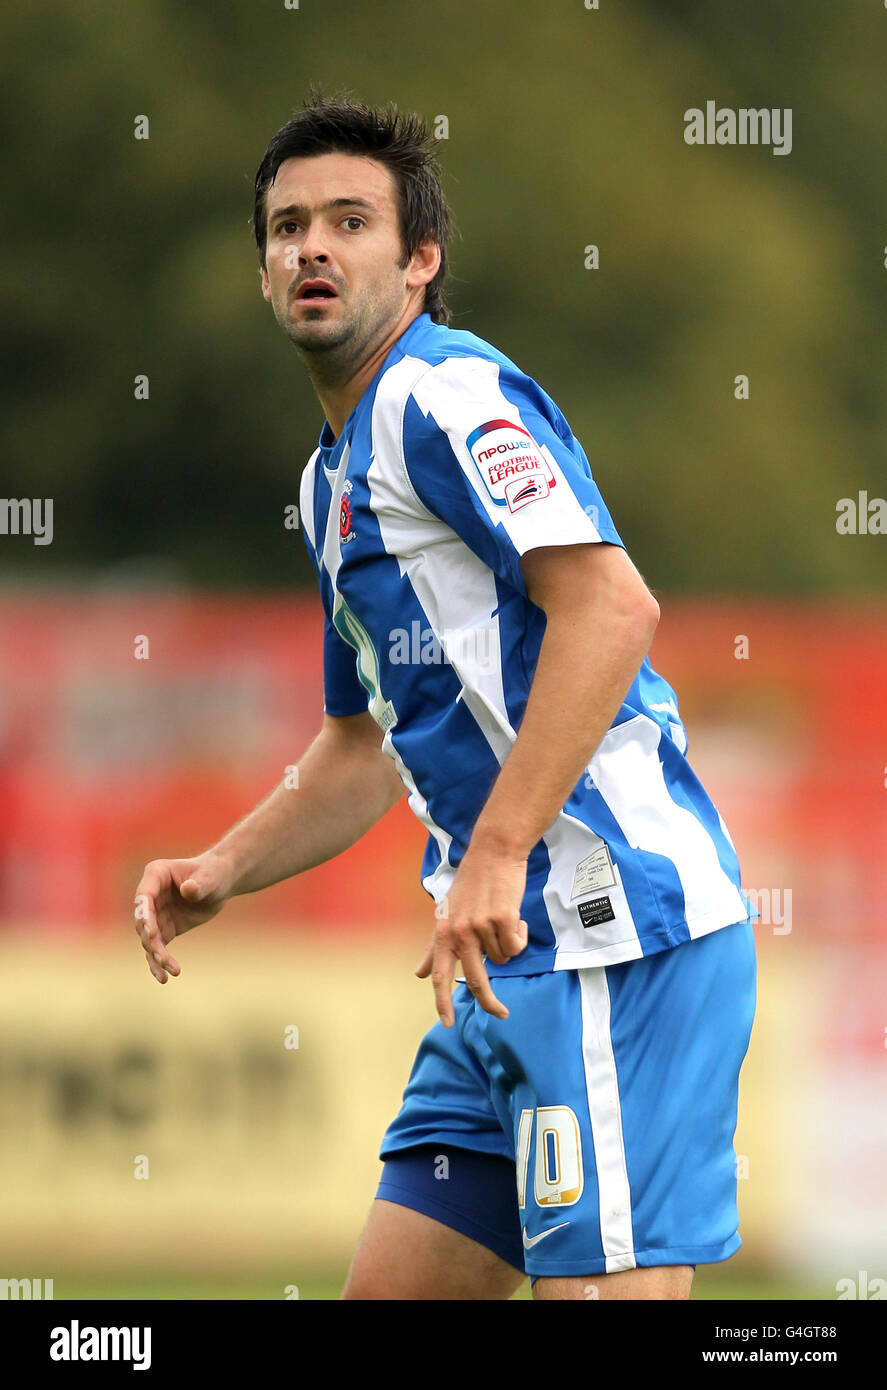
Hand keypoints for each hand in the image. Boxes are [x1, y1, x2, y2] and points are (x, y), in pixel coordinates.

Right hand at [133, 852, 232, 983]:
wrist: (221, 882)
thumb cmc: (214, 873)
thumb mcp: (210, 877)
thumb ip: (199, 884)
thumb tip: (188, 889)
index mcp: (156, 874)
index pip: (144, 896)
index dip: (144, 915)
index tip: (151, 933)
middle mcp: (150, 895)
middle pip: (143, 921)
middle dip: (150, 939)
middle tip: (161, 956)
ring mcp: (155, 914)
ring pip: (148, 939)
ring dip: (156, 955)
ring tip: (171, 970)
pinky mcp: (164, 928)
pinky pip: (157, 947)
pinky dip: (160, 962)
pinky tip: (165, 977)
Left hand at [415, 844, 527, 1026]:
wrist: (494, 853)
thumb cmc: (472, 884)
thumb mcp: (446, 914)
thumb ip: (435, 948)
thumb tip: (420, 974)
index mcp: (444, 932)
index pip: (441, 974)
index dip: (442, 1003)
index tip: (447, 1024)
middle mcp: (460, 932)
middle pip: (477, 980)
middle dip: (490, 1003)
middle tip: (502, 1014)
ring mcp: (482, 926)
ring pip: (503, 959)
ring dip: (507, 944)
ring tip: (501, 919)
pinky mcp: (504, 919)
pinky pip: (517, 945)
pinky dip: (520, 935)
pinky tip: (513, 916)